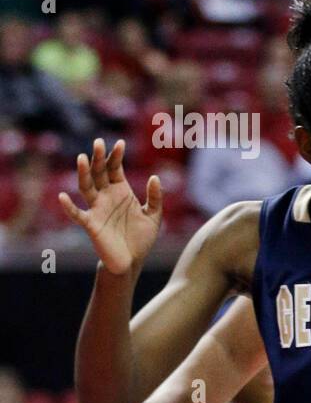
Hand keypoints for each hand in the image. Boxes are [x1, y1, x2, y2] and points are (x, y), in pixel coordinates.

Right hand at [59, 138, 162, 275]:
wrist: (132, 260)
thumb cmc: (141, 237)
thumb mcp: (154, 216)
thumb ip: (155, 197)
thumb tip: (155, 177)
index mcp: (121, 192)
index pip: (115, 169)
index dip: (116, 156)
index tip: (120, 143)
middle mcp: (106, 197)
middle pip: (99, 173)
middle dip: (98, 158)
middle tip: (97, 142)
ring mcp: (97, 209)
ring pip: (86, 187)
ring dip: (83, 173)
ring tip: (82, 158)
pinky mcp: (91, 225)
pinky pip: (77, 214)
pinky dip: (69, 206)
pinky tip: (63, 196)